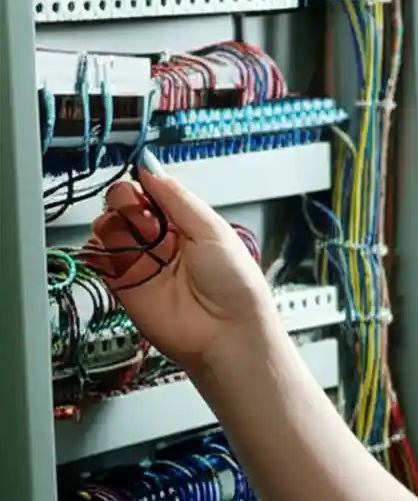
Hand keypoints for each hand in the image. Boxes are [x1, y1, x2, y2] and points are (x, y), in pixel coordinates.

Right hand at [87, 163, 279, 371]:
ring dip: (114, 224)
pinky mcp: (124, 284)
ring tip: (136, 238)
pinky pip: (99, 259)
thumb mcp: (212, 230)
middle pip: (124, 205)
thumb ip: (179, 199)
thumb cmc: (234, 283)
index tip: (140, 180)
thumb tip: (151, 170)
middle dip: (125, 202)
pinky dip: (99, 250)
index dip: (142, 184)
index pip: (151, 192)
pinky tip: (117, 252)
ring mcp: (141, 260)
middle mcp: (161, 239)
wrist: (227, 331)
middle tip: (140, 213)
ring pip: (108, 227)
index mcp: (186, 222)